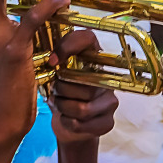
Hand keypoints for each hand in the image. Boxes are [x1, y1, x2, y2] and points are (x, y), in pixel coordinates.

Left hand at [47, 29, 118, 143]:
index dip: (68, 46)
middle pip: (81, 79)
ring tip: (59, 104)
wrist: (70, 125)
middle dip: (60, 88)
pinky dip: (67, 122)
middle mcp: (106, 77)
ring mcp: (110, 101)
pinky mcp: (108, 122)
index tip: (53, 61)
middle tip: (55, 91)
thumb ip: (54, 58)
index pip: (86, 37)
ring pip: (82, 107)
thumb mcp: (55, 73)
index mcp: (93, 58)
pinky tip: (66, 118)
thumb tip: (52, 59)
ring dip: (62, 107)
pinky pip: (81, 123)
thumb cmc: (62, 93)